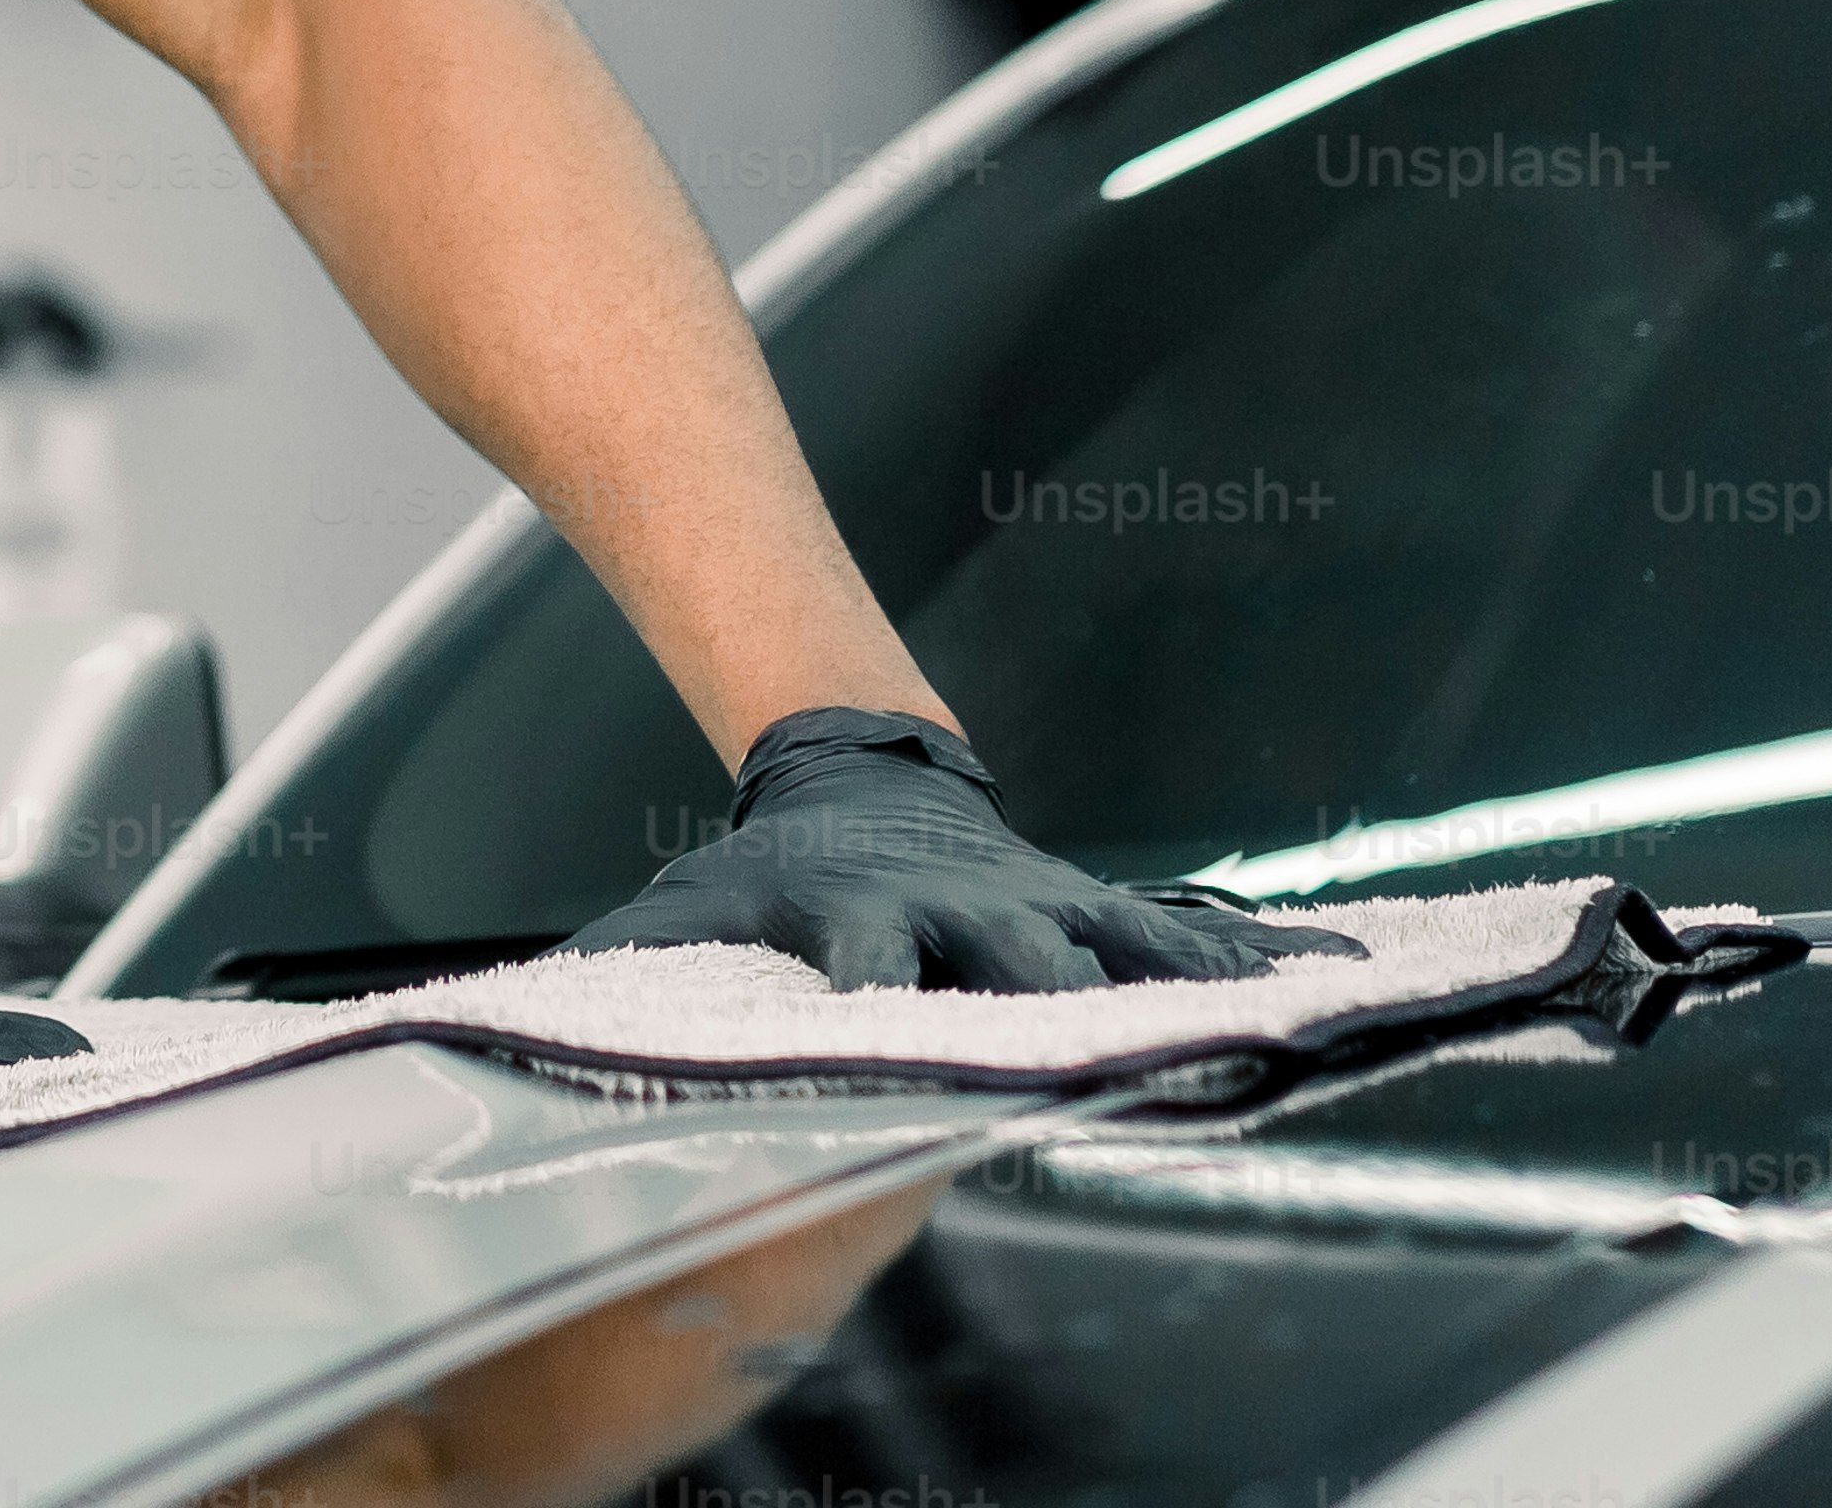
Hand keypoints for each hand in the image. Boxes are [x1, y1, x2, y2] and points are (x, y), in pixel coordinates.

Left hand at [569, 707, 1360, 994]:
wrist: (851, 785)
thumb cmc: (758, 884)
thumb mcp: (672, 924)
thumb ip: (604, 985)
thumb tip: (478, 1043)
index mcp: (852, 926)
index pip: (863, 967)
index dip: (875, 999)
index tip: (890, 1032)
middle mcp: (960, 917)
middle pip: (1014, 962)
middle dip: (1049, 999)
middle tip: (1099, 1046)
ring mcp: (1040, 909)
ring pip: (1123, 944)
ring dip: (1191, 983)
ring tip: (1285, 1012)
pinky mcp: (1097, 911)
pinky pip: (1192, 933)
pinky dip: (1270, 953)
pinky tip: (1353, 973)